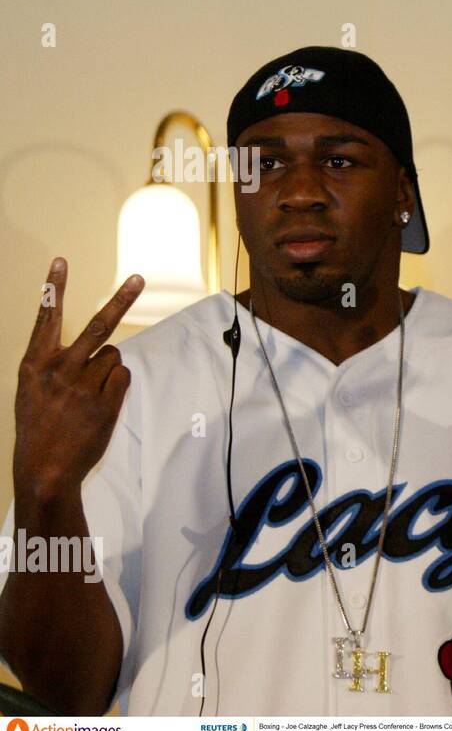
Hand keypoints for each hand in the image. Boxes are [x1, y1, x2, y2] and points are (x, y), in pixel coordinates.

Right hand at [14, 259, 142, 502]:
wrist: (44, 469)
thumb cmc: (38, 427)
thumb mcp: (32, 390)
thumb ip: (55, 365)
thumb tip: (97, 350)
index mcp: (34, 364)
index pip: (46, 318)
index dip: (54, 288)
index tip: (61, 261)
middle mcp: (59, 370)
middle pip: (98, 327)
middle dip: (121, 300)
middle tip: (139, 279)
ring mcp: (83, 387)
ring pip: (113, 355)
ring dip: (107, 367)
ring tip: (87, 392)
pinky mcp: (105, 403)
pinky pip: (122, 377)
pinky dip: (116, 383)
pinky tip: (99, 402)